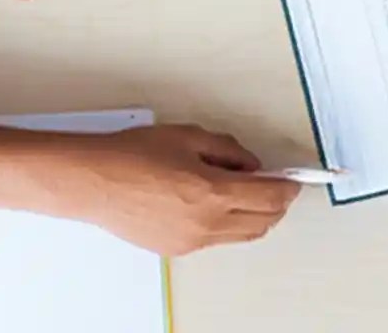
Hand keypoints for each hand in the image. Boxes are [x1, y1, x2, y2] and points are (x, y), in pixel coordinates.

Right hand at [49, 125, 301, 256]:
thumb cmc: (132, 156)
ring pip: (243, 235)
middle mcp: (206, 223)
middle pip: (264, 221)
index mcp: (213, 192)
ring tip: (245, 192)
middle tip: (274, 185)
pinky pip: (217, 239)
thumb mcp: (189, 137)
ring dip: (255, 216)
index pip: (271, 197)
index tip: (293, 179)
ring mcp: (192, 240)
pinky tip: (215, 204)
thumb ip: (228, 151)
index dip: (288, 187)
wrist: (93, 182)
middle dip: (277, 203)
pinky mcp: (178, 249)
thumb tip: (252, 165)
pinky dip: (228, 224)